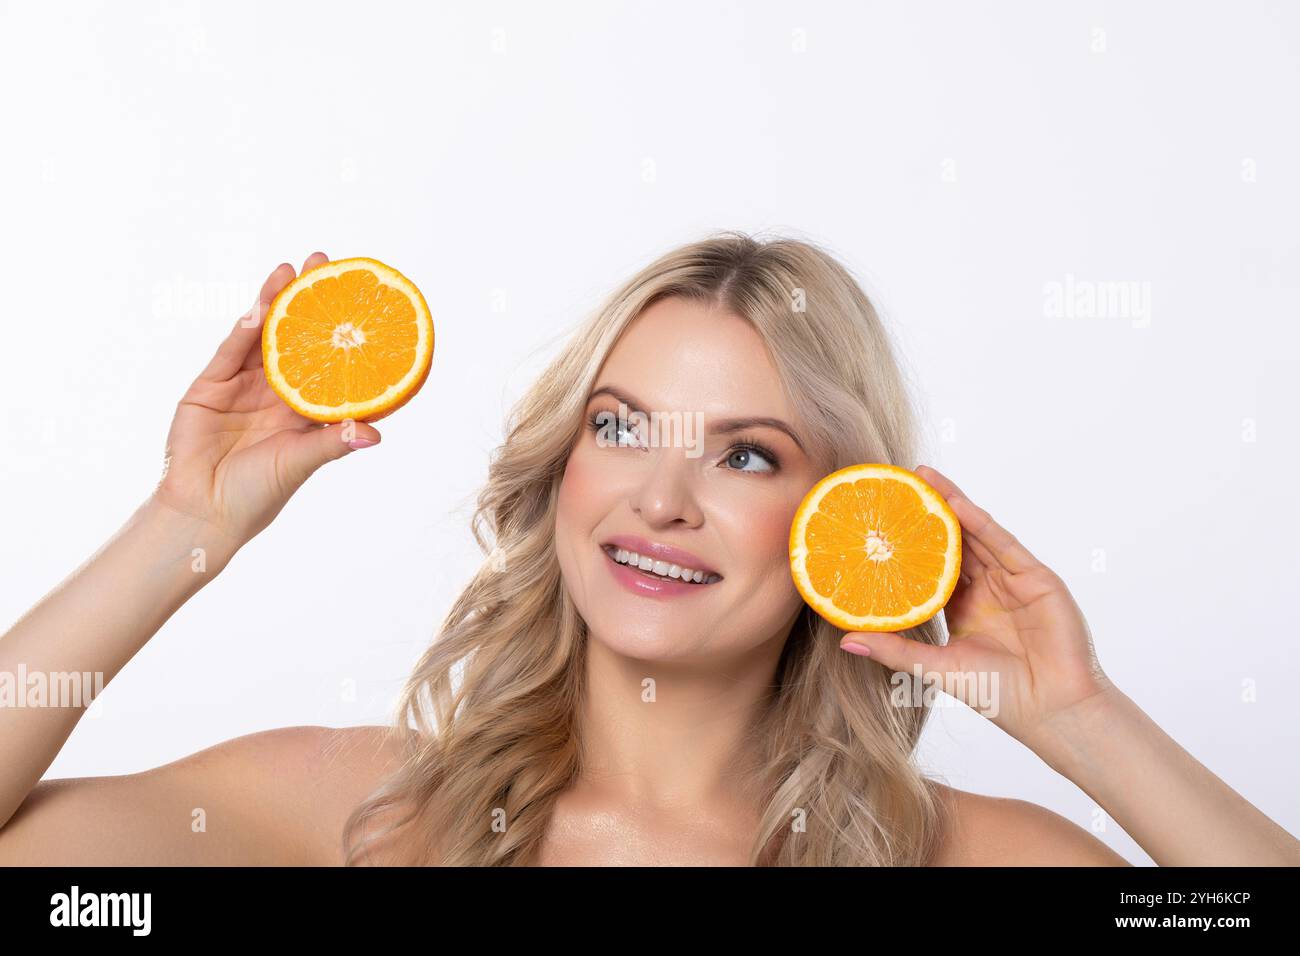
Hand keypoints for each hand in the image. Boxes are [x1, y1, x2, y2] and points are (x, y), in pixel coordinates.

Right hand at [149, 253, 382, 552]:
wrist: (201, 509)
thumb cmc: (258, 494)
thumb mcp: (300, 464)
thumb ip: (333, 444)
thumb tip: (375, 435)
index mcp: (306, 411)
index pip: (332, 365)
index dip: (346, 335)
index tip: (365, 303)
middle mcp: (279, 392)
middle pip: (299, 338)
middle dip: (312, 301)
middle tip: (327, 264)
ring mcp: (244, 385)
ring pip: (266, 335)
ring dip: (278, 301)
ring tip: (294, 268)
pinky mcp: (212, 383)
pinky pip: (232, 348)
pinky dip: (247, 325)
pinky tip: (262, 301)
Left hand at [839, 464, 1117, 747]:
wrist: (1053, 711)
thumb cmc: (999, 696)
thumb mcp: (934, 667)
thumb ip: (893, 649)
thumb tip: (845, 640)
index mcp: (962, 608)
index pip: (930, 566)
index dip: (908, 544)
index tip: (878, 521)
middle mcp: (986, 589)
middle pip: (953, 542)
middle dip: (926, 514)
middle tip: (897, 484)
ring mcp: (1012, 581)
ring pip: (976, 534)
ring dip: (951, 505)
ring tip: (923, 478)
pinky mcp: (1035, 578)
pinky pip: (1002, 543)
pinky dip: (979, 521)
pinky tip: (957, 502)